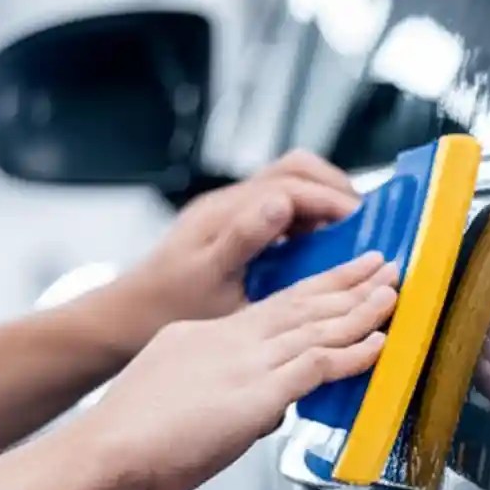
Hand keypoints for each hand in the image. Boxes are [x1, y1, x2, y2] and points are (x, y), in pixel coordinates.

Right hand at [75, 251, 397, 489]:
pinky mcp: (257, 394)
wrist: (106, 451)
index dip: (314, 289)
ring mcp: (246, 364)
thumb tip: (266, 408)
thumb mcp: (176, 391)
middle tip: (382, 264)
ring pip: (316, 327)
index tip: (341, 276)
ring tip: (392, 292)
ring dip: (361, 310)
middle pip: (301, 304)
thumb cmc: (131, 436)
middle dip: (347, 283)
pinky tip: (377, 343)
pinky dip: (351, 354)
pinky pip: (316, 366)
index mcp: (208, 335)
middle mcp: (231, 340)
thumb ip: (223, 393)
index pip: (274, 306)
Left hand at [111, 151, 359, 347]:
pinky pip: (279, 208)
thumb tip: (280, 202)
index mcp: (226, 214)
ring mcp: (230, 214)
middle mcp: (229, 204)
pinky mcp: (231, 228)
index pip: (293, 184)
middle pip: (294, 170)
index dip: (334, 199)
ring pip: (289, 185)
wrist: (125, 318)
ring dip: (321, 201)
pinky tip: (317, 247)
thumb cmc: (165, 308)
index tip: (364, 222)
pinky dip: (306, 218)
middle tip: (364, 219)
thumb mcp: (209, 282)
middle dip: (334, 188)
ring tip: (348, 231)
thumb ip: (245, 240)